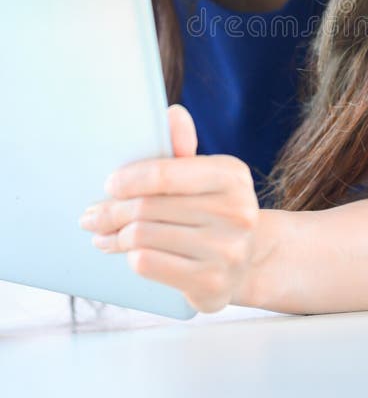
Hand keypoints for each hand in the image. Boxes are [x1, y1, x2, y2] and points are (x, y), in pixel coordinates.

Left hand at [78, 105, 259, 312]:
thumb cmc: (214, 212)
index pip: (166, 173)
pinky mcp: (212, 283)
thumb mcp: (205, 177)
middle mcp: (237, 212)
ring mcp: (227, 251)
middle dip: (111, 211)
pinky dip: (130, 256)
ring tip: (103, 235)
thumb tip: (173, 114)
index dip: (130, 178)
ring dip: (114, 236)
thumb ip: (184, 149)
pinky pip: (148, 263)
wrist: (247, 262)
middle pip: (148, 207)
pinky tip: (126, 253)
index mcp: (232, 175)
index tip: (109, 184)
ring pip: (143, 236)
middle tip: (91, 215)